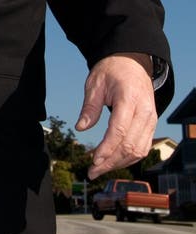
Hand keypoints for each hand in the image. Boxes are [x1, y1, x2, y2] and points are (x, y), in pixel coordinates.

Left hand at [75, 53, 155, 179]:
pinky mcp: (152, 124)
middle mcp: (144, 111)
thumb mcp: (95, 83)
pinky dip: (129, 158)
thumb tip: (80, 128)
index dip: (106, 149)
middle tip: (91, 171)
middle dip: (110, 161)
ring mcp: (151, 119)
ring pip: (138, 150)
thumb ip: (90, 107)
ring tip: (100, 169)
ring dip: (119, 163)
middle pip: (130, 145)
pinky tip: (114, 162)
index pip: (119, 131)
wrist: (132, 62)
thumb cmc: (111, 70)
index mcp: (129, 99)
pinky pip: (143, 147)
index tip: (93, 161)